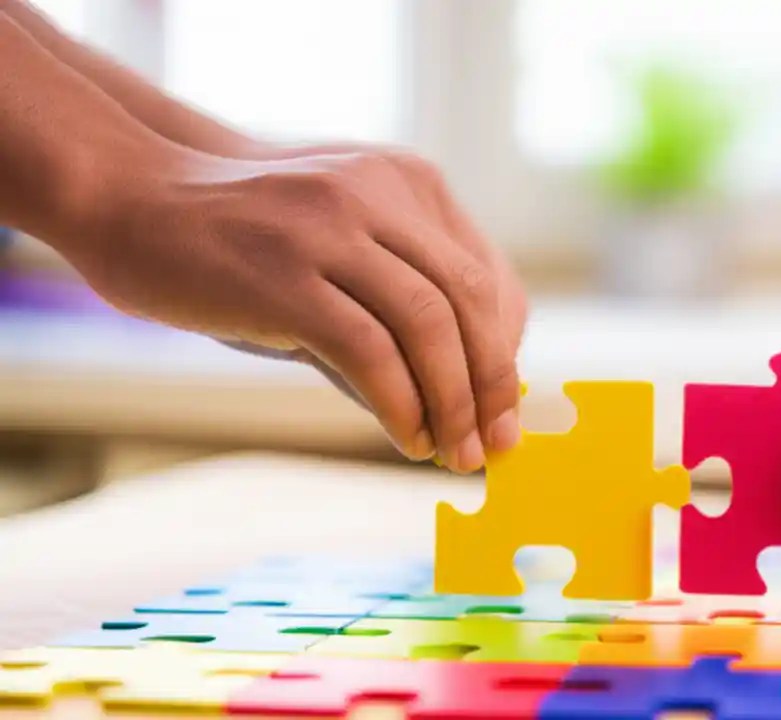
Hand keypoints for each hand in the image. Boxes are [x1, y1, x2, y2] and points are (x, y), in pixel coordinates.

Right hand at [61, 147, 525, 470]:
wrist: (128, 193)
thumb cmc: (239, 236)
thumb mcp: (335, 244)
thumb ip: (393, 300)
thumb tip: (455, 398)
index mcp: (405, 183)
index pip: (486, 276)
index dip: (504, 350)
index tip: (502, 407)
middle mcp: (378, 194)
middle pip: (470, 300)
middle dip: (491, 383)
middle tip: (495, 445)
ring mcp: (331, 228)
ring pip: (429, 324)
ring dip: (453, 402)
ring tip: (455, 454)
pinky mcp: (286, 275)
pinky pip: (369, 349)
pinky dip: (401, 404)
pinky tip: (407, 437)